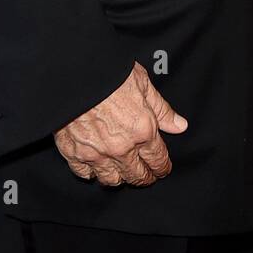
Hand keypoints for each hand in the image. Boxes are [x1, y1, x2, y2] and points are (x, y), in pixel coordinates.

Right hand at [53, 62, 187, 186]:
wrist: (75, 73)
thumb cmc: (110, 73)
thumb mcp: (144, 84)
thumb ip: (162, 110)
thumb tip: (180, 126)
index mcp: (142, 130)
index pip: (157, 160)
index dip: (162, 167)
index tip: (162, 169)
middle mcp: (120, 147)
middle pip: (136, 175)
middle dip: (144, 177)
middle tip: (146, 175)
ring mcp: (95, 153)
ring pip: (111, 180)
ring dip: (119, 178)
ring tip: (122, 172)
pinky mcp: (73, 152)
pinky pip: (84, 173)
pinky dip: (90, 172)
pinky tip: (95, 166)